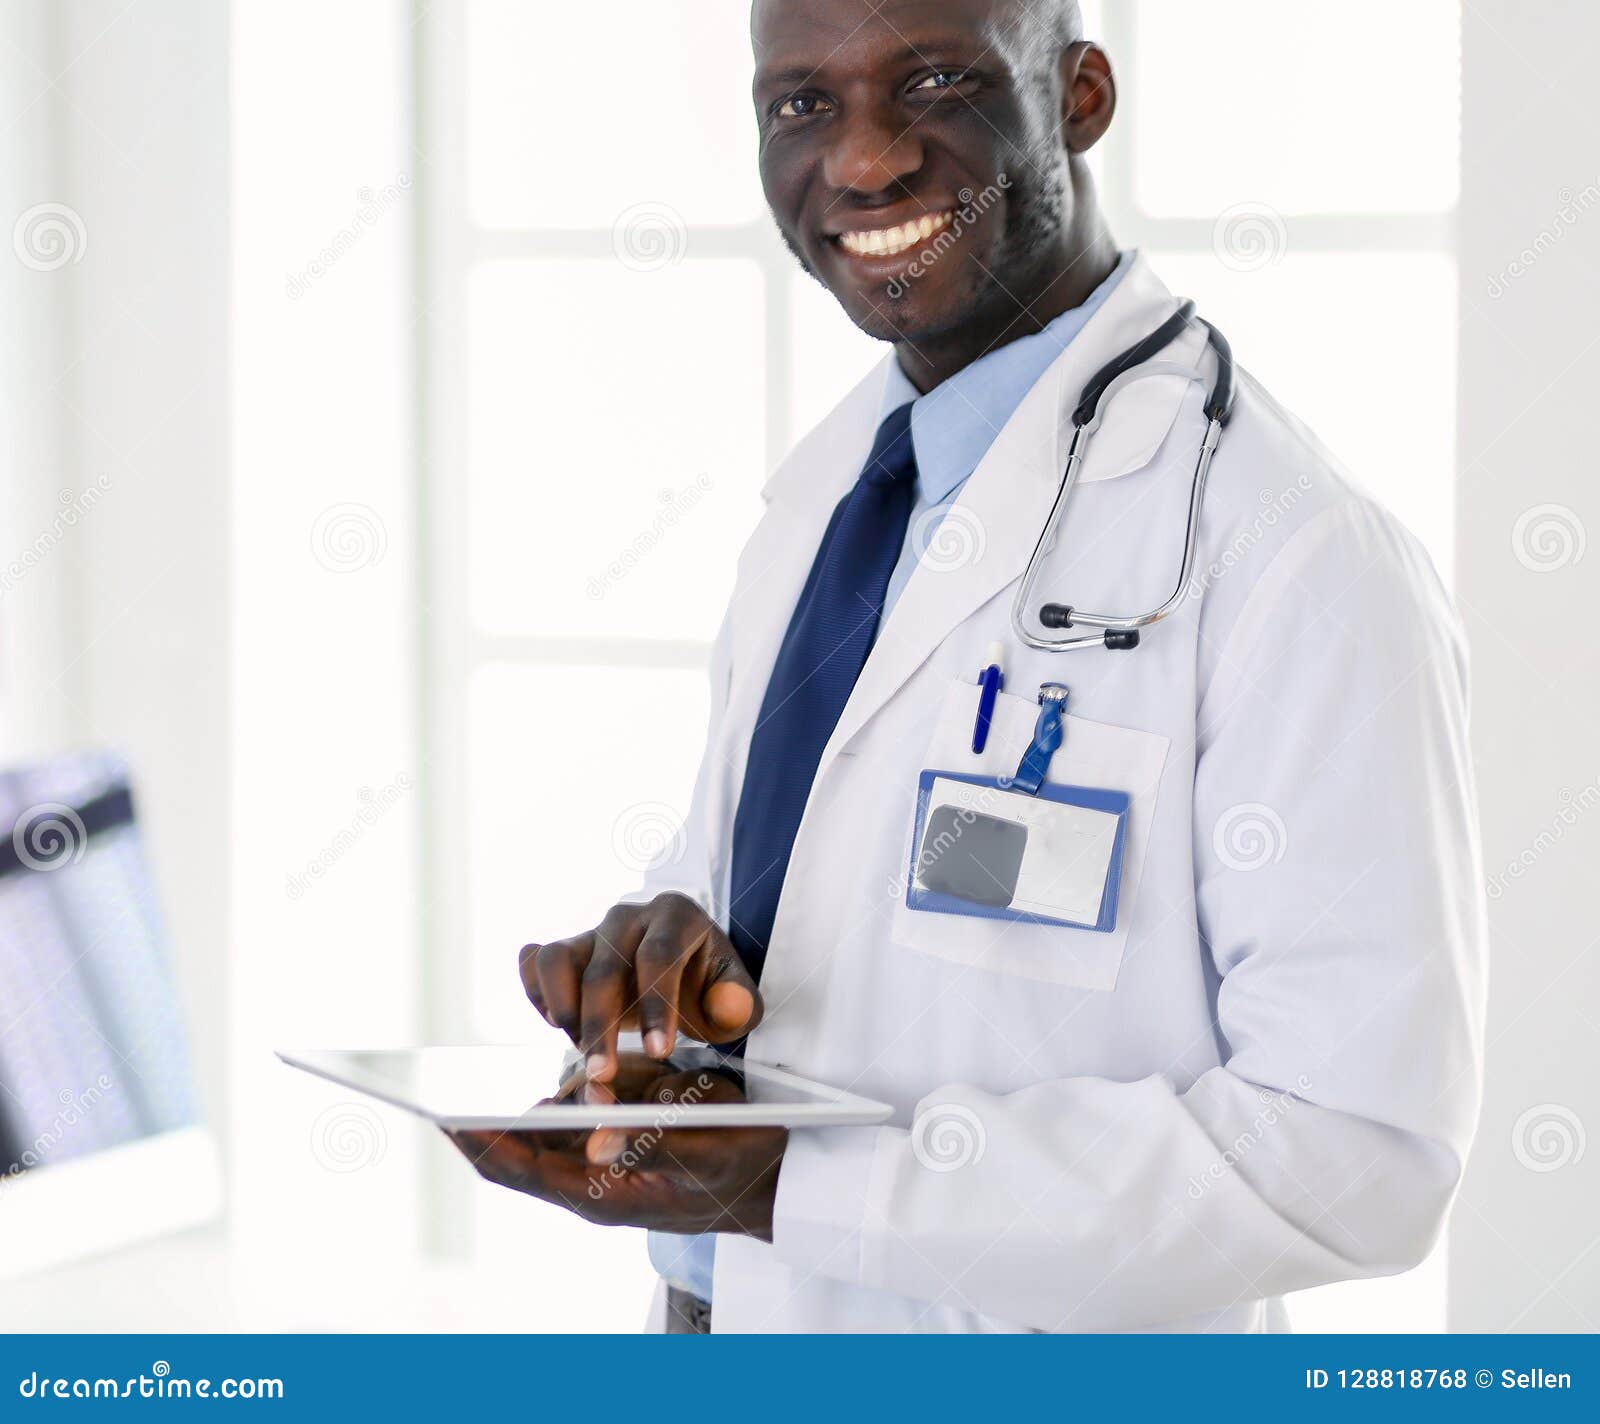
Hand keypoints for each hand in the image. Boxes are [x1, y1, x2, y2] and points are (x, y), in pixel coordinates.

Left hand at [446, 1057, 786, 1239]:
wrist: (785, 1181)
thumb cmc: (747, 1165)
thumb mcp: (710, 1147)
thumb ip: (655, 1138)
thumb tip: (599, 1135)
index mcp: (604, 1194)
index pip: (519, 1168)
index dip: (477, 1140)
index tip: (441, 1111)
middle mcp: (593, 1182)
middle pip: (525, 1144)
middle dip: (510, 1108)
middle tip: (483, 1074)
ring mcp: (606, 1163)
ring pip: (560, 1118)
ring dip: (573, 1091)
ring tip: (604, 1077)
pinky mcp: (621, 1144)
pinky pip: (590, 1110)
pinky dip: (597, 1086)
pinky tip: (625, 1072)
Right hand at [520, 893, 761, 1082]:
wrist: (682, 974)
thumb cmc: (708, 989)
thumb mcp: (736, 1001)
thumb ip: (738, 1004)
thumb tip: (726, 1005)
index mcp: (678, 917)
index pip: (660, 956)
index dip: (657, 1005)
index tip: (659, 1052)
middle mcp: (630, 917)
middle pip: (605, 966)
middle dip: (601, 1024)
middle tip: (602, 1074)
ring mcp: (592, 932)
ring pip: (557, 957)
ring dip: (563, 1007)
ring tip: (580, 1046)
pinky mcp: (566, 950)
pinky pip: (534, 962)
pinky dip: (537, 994)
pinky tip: (558, 1023)